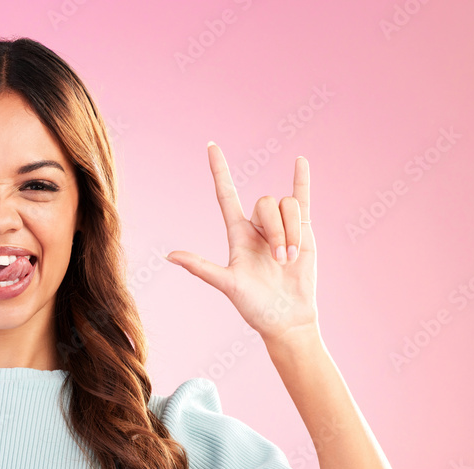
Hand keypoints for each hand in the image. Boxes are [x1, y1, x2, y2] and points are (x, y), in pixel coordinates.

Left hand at [165, 142, 318, 342]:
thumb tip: (169, 256)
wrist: (287, 318)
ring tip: (290, 260)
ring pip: (286, 206)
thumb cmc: (255, 306)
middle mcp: (257, 226)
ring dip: (291, 231)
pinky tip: (300, 161)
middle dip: (276, 231)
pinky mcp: (304, 230)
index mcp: (237, 234)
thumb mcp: (227, 285)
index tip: (211, 145)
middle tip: (279, 261)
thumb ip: (201, 268)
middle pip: (265, 204)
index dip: (219, 170)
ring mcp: (281, 226)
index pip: (226, 194)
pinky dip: (302, 180)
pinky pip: (302, 198)